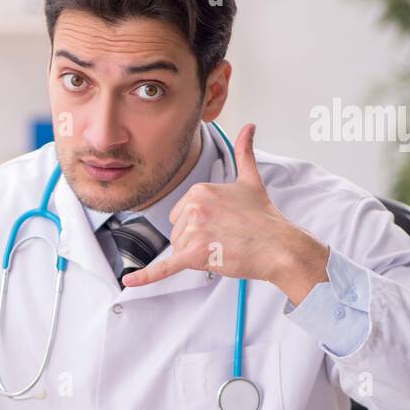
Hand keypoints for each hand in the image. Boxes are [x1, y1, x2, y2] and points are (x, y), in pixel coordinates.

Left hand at [120, 124, 330, 304]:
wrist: (279, 246)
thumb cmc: (265, 218)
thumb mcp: (250, 180)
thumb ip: (244, 153)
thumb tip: (249, 127)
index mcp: (199, 190)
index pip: (180, 215)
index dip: (198, 225)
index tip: (222, 224)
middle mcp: (193, 207)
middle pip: (177, 233)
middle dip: (196, 240)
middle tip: (224, 238)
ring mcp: (193, 231)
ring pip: (179, 250)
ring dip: (198, 255)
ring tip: (223, 248)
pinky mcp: (195, 255)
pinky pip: (165, 267)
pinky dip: (146, 276)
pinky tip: (130, 282)